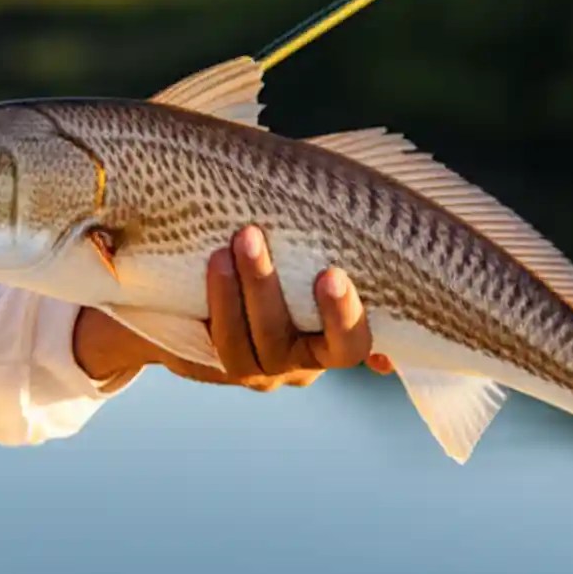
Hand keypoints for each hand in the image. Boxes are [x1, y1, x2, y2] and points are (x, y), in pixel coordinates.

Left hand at [75, 226, 392, 391]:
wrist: (244, 304)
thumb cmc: (302, 269)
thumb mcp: (322, 263)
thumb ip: (342, 248)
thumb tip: (379, 203)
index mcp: (335, 346)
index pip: (349, 345)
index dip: (341, 316)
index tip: (331, 274)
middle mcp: (296, 367)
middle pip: (279, 340)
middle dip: (262, 287)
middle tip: (249, 235)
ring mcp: (251, 370)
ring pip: (236, 346)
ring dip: (226, 296)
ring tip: (219, 251)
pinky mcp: (209, 366)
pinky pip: (201, 346)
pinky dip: (200, 310)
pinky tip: (193, 274)